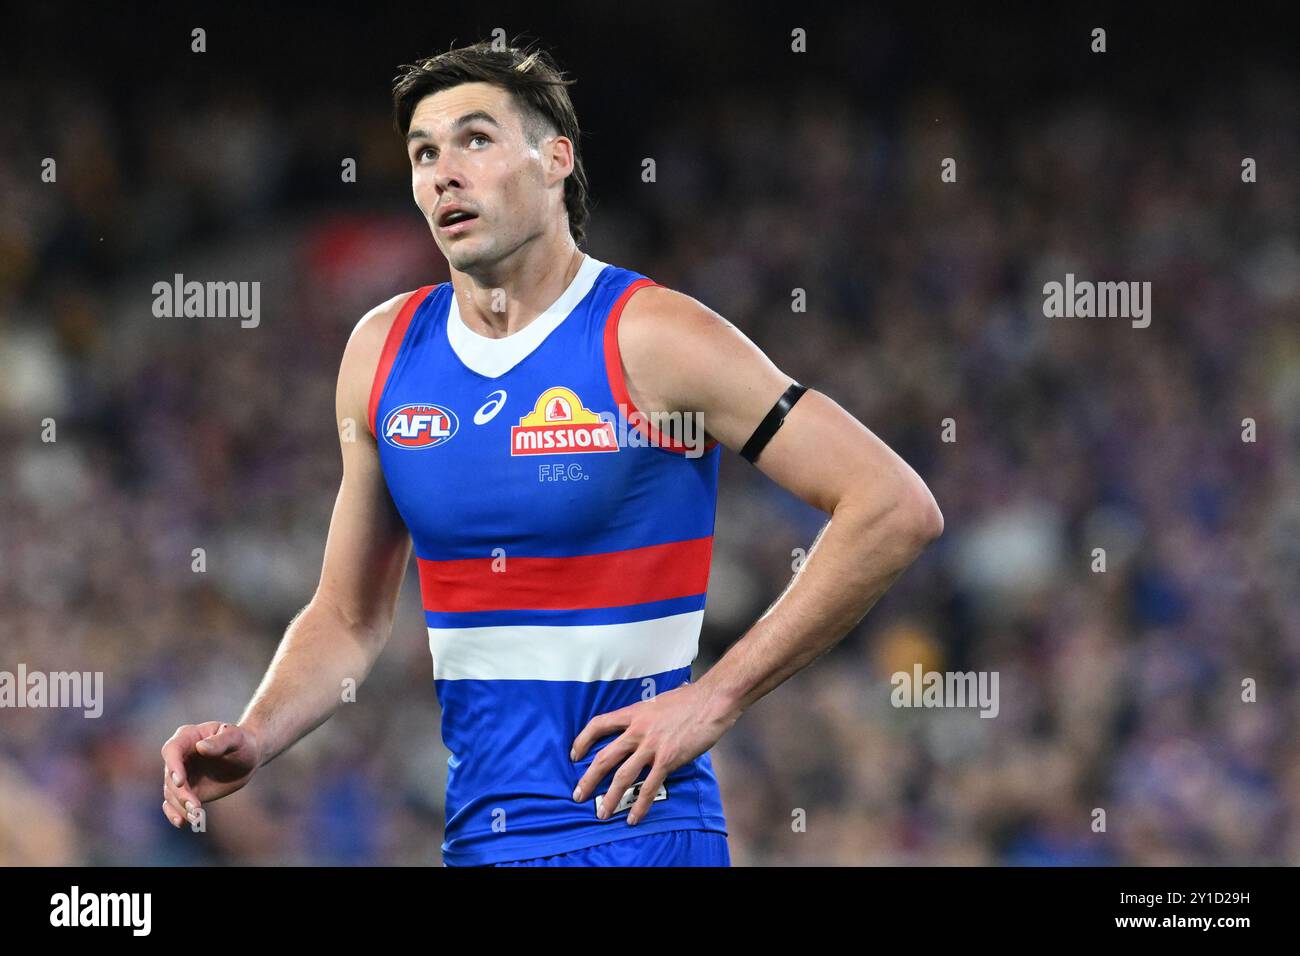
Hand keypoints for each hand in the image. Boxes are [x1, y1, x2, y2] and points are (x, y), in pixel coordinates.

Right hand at [160, 721, 261, 828]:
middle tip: (196, 807)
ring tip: (197, 817)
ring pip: (171, 792)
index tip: (180, 782)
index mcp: (188, 737)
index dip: (173, 766)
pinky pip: (173, 803)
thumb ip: (220, 741)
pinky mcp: (186, 790)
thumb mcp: (236, 737)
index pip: (172, 750)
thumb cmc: (242, 742)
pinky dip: (174, 813)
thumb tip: (201, 747)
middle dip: (181, 793)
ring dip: (181, 806)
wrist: (247, 757)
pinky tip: (182, 823)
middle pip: (170, 776)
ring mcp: (181, 774)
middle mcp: (180, 756)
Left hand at [570, 682, 738, 824]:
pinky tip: (634, 817)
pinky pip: (649, 786)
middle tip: (578, 795)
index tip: (574, 754)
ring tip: (602, 813)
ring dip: (610, 797)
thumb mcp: (658, 702)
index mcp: (634, 713)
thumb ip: (646, 716)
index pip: (598, 725)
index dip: (583, 740)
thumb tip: (644, 723)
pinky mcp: (668, 759)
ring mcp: (652, 746)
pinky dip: (640, 804)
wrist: (712, 700)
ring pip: (623, 776)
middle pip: (604, 757)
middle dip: (588, 779)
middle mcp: (638, 730)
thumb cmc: (690, 699)